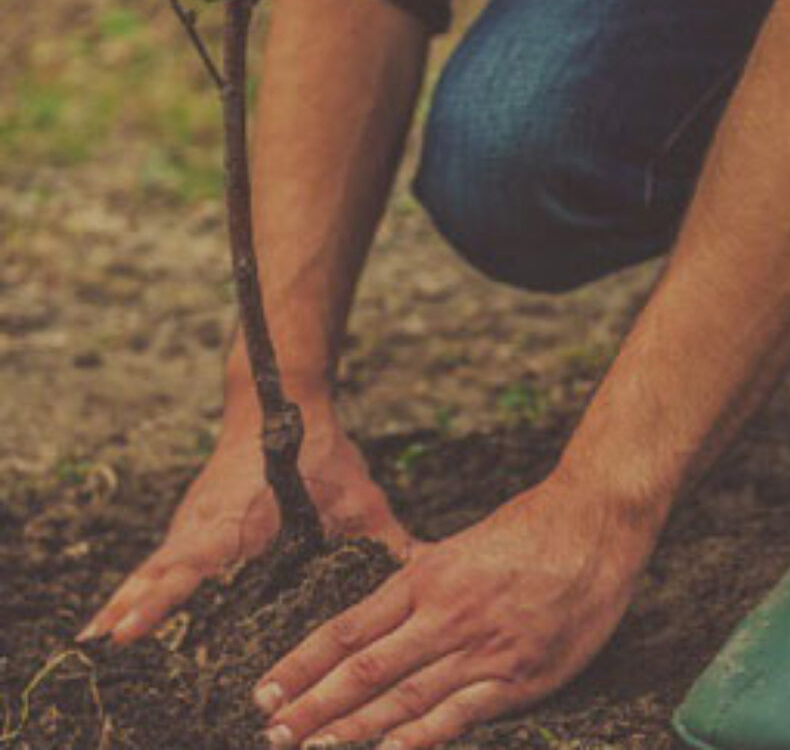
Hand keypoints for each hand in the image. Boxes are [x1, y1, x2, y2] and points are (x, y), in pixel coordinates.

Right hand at [79, 393, 411, 645]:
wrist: (278, 398)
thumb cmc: (322, 449)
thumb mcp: (360, 497)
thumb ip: (388, 542)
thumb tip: (431, 575)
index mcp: (244, 517)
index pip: (196, 560)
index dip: (163, 596)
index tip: (128, 629)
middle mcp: (209, 521)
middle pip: (162, 569)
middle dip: (133, 608)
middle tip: (101, 653)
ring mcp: (196, 519)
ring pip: (156, 564)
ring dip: (126, 599)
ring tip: (96, 644)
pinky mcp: (194, 520)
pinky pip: (163, 557)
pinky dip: (139, 584)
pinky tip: (120, 616)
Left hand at [253, 476, 652, 748]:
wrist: (590, 524)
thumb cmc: (525, 529)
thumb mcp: (460, 545)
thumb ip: (423, 576)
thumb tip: (387, 596)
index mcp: (424, 578)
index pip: (348, 628)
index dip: (303, 662)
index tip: (267, 687)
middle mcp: (442, 614)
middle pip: (364, 667)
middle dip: (313, 703)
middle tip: (271, 731)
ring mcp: (480, 648)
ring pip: (403, 696)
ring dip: (352, 727)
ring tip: (310, 748)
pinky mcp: (520, 676)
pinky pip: (462, 713)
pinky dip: (421, 737)